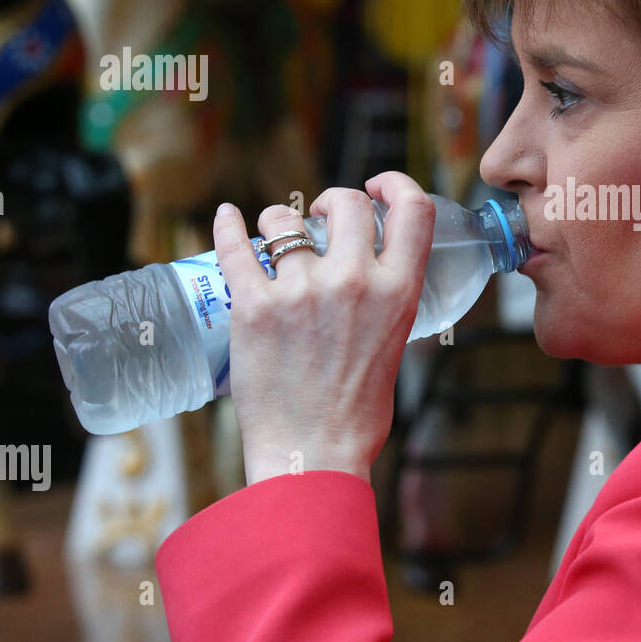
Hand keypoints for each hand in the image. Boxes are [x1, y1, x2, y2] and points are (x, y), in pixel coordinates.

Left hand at [212, 172, 435, 485]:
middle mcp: (355, 282)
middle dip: (332, 200)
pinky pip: (235, 247)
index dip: (396, 184)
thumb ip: (387, 301)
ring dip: (279, 223)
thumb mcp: (395, 345)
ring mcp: (302, 291)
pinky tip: (225, 218)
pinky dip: (226, 226)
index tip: (378, 186)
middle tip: (320, 216)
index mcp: (399, 293)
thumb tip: (369, 277)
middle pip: (347, 203)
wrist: (313, 457)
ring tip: (274, 240)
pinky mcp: (253, 307)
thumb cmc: (357, 415)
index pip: (414, 210)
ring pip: (284, 221)